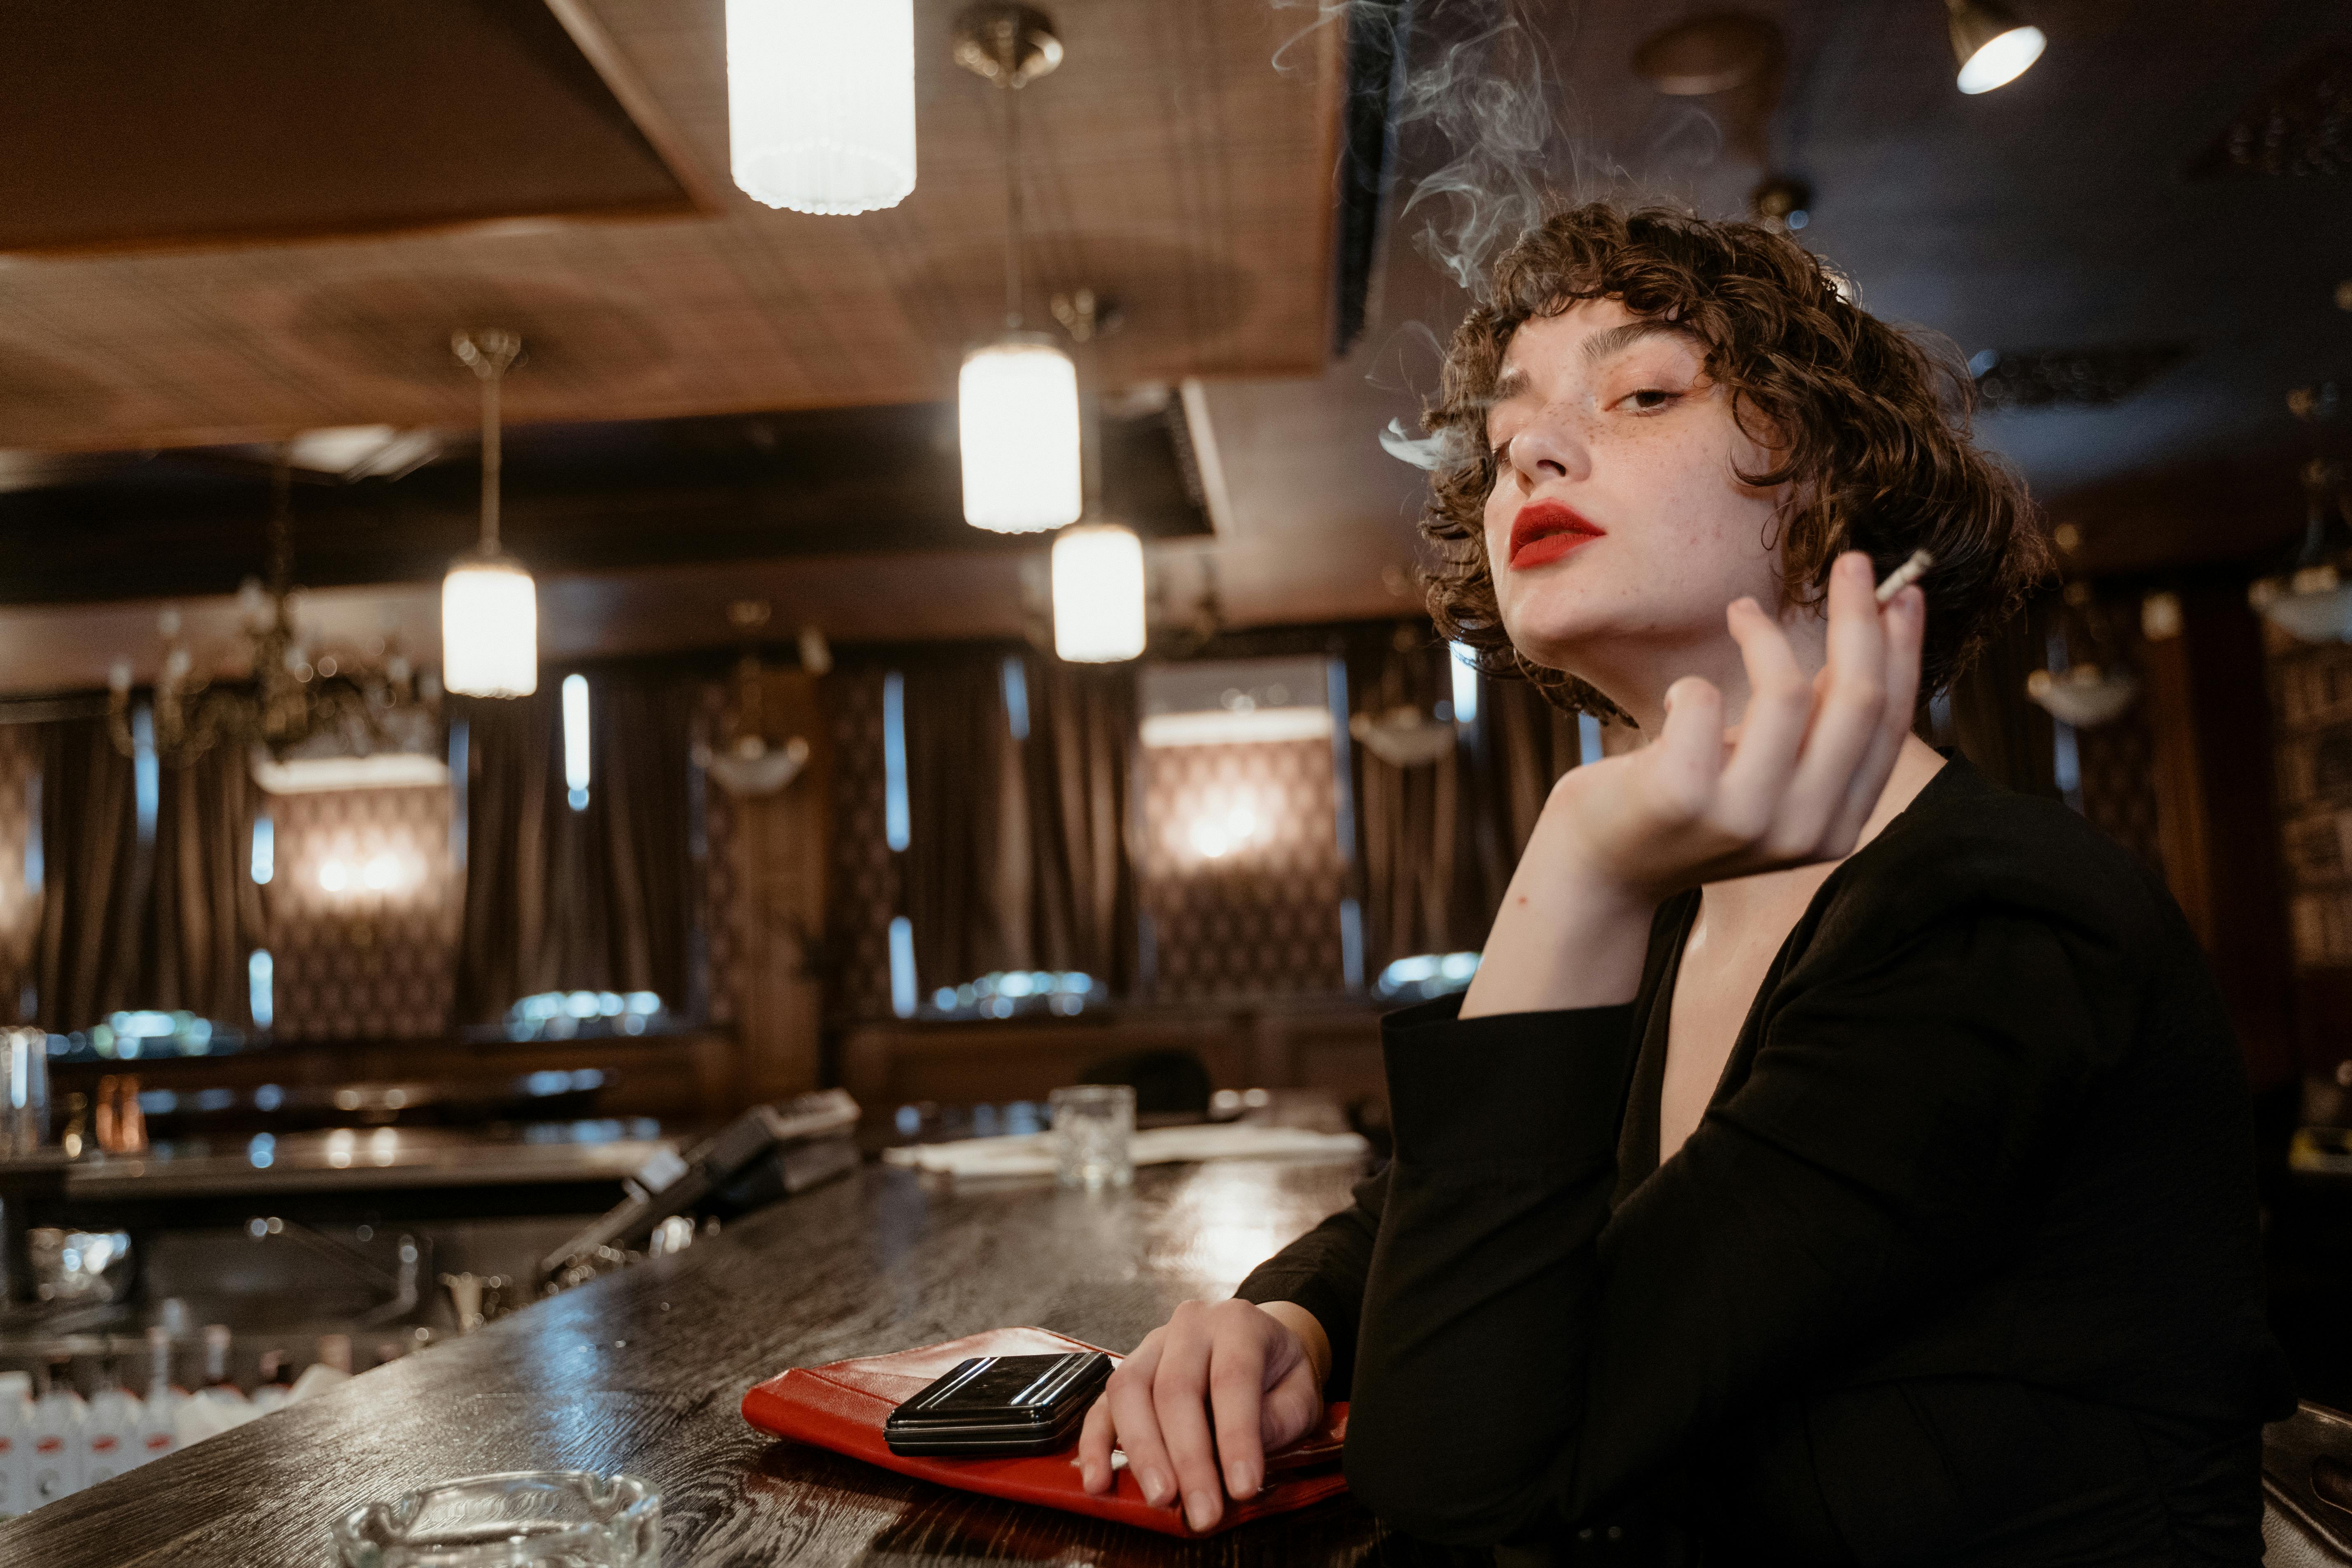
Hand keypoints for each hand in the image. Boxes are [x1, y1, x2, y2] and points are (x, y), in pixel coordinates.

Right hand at [1076, 1299, 1327, 1531]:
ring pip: (1130, 1391)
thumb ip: (1277, 1422)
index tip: (1243, 1488)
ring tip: (1160, 1499)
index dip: (1236, 1436)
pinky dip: (1095, 1445)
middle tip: (1202, 1512)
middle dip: (1188, 1458)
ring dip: (1142, 1452)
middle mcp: (1190, 1325)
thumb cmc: (1280, 1376)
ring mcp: (1151, 1345)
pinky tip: (1098, 1481)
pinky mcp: (1127, 1372)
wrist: (1260, 1347)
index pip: (1232, 1379)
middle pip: (1176, 1388)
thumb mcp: (1300, 1395)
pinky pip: (1101, 1405)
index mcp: (1238, 1323)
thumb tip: (1239, 1462)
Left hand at [1557, 551, 1923, 896]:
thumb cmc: (1685, 800)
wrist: (1598, 868)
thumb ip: (1817, 730)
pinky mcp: (1681, 797)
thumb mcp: (1768, 776)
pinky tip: (1674, 702)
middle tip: (1851, 561)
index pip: (1891, 723)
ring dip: (1763, 636)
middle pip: (1858, 699)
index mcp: (1836, 826)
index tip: (1902, 591)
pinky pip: (1703, 698)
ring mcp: (1743, 819)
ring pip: (1789, 692)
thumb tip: (1870, 631)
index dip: (1903, 649)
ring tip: (1739, 613)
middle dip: (1859, 617)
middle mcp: (1802, 831)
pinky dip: (1689, 684)